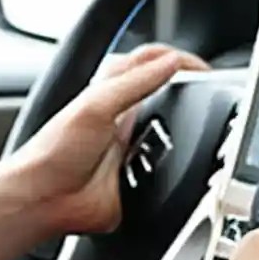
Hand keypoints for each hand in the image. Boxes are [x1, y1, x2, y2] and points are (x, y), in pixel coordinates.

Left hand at [10, 44, 209, 234]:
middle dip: (190, 96)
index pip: (151, 63)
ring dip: (186, 136)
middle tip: (214, 98)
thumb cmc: (54, 151)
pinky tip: (185, 172)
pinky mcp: (135, 181)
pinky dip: (178, 173)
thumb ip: (135, 83)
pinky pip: (166, 174)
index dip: (178, 59)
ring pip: (171, 137)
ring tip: (206, 133)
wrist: (44, 200)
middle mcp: (122, 120)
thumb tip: (172, 62)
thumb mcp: (97, 106)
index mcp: (111, 94)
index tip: (204, 70)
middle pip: (166, 98)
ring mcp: (130, 151)